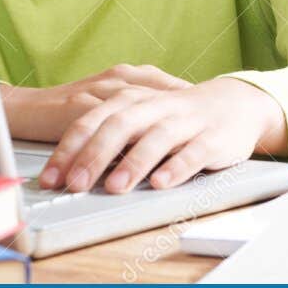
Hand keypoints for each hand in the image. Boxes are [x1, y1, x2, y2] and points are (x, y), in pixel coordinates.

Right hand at [0, 64, 189, 142]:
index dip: (191, 111)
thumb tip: (173, 133)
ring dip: (142, 145)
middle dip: (175, 125)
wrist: (21, 106)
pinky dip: (114, 146)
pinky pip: (100, 128)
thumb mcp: (112, 107)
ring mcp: (97, 90)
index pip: (170, 92)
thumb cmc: (69, 109)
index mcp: (130, 77)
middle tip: (200, 145)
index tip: (215, 128)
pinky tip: (126, 161)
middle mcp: (118, 79)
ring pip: (128, 118)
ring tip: (171, 157)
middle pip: (155, 103)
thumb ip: (140, 113)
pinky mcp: (74, 105)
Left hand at [37, 77, 287, 193]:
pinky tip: (162, 183)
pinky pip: (195, 152)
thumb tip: (69, 169)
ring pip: (157, 137)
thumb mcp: (141, 117)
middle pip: (121, 125)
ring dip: (134, 162)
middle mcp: (157, 106)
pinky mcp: (214, 138)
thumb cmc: (179, 115)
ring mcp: (187, 121)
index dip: (69, 148)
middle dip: (95, 155)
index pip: (93, 120)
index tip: (51, 178)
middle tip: (75, 183)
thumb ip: (109, 136)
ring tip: (114, 187)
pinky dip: (177, 167)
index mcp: (133, 99)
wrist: (236, 103)